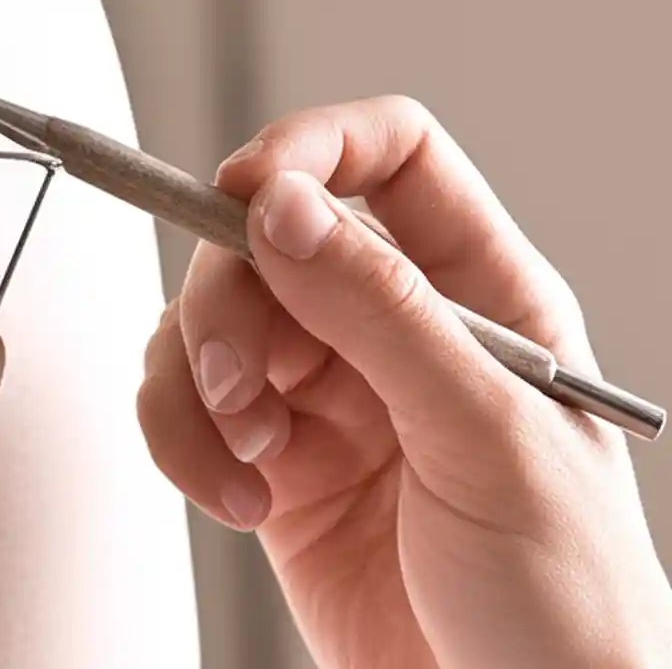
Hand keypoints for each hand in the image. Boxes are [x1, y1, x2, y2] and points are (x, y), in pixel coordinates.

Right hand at [138, 96, 671, 666]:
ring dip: (198, 387)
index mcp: (479, 294)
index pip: (390, 159)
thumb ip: (381, 312)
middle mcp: (392, 330)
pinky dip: (184, 446)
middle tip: (238, 383)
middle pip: (266, 242)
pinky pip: (187, 412)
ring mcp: (324, 395)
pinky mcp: (268, 462)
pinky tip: (238, 500)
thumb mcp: (486, 437)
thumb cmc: (559, 595)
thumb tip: (282, 207)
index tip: (247, 189)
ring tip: (248, 458)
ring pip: (209, 327)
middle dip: (229, 307)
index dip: (312, 147)